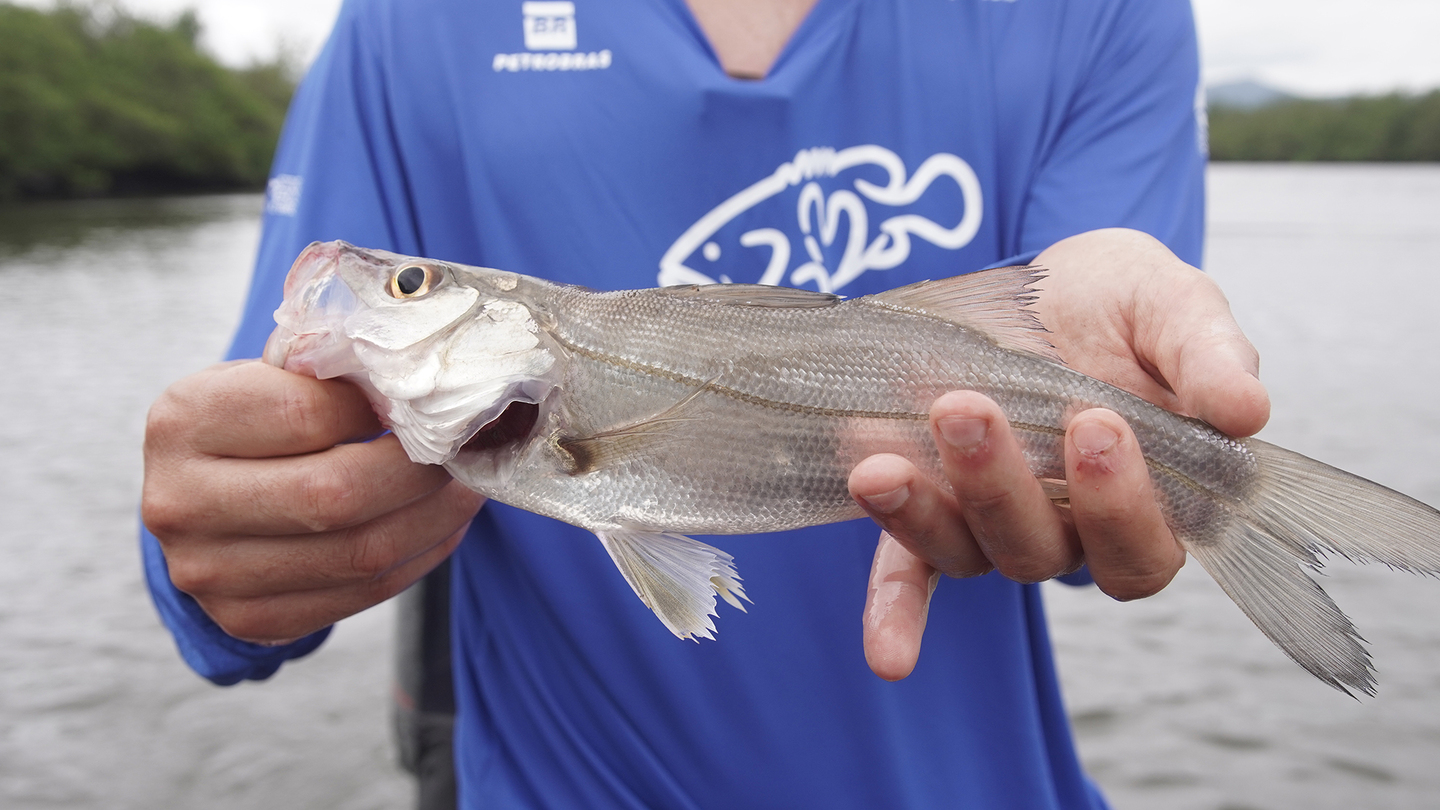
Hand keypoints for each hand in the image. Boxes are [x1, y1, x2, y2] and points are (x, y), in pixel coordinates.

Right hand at [141, 361, 483, 643]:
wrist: (201, 501)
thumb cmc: (251, 424)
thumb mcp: (268, 378)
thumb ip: (330, 374)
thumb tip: (421, 380)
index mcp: (184, 421)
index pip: (304, 414)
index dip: (379, 409)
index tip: (419, 402)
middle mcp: (181, 502)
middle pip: (334, 494)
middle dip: (417, 471)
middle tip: (460, 449)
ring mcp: (210, 573)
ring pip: (358, 553)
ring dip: (433, 518)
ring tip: (464, 485)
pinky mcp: (250, 619)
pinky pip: (363, 593)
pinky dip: (420, 556)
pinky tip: (441, 525)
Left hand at [848, 228, 1269, 679]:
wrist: (1048, 275)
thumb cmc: (1125, 303)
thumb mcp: (1173, 308)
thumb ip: (1209, 355)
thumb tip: (1247, 411)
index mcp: (1147, 498)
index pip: (1142, 548)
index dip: (1120, 506)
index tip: (1097, 424)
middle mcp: (1070, 527)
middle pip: (1041, 550)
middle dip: (1002, 487)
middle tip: (969, 409)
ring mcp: (996, 518)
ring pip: (969, 552)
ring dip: (925, 516)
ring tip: (881, 467)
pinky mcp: (933, 499)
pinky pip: (910, 571)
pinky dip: (894, 609)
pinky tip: (886, 658)